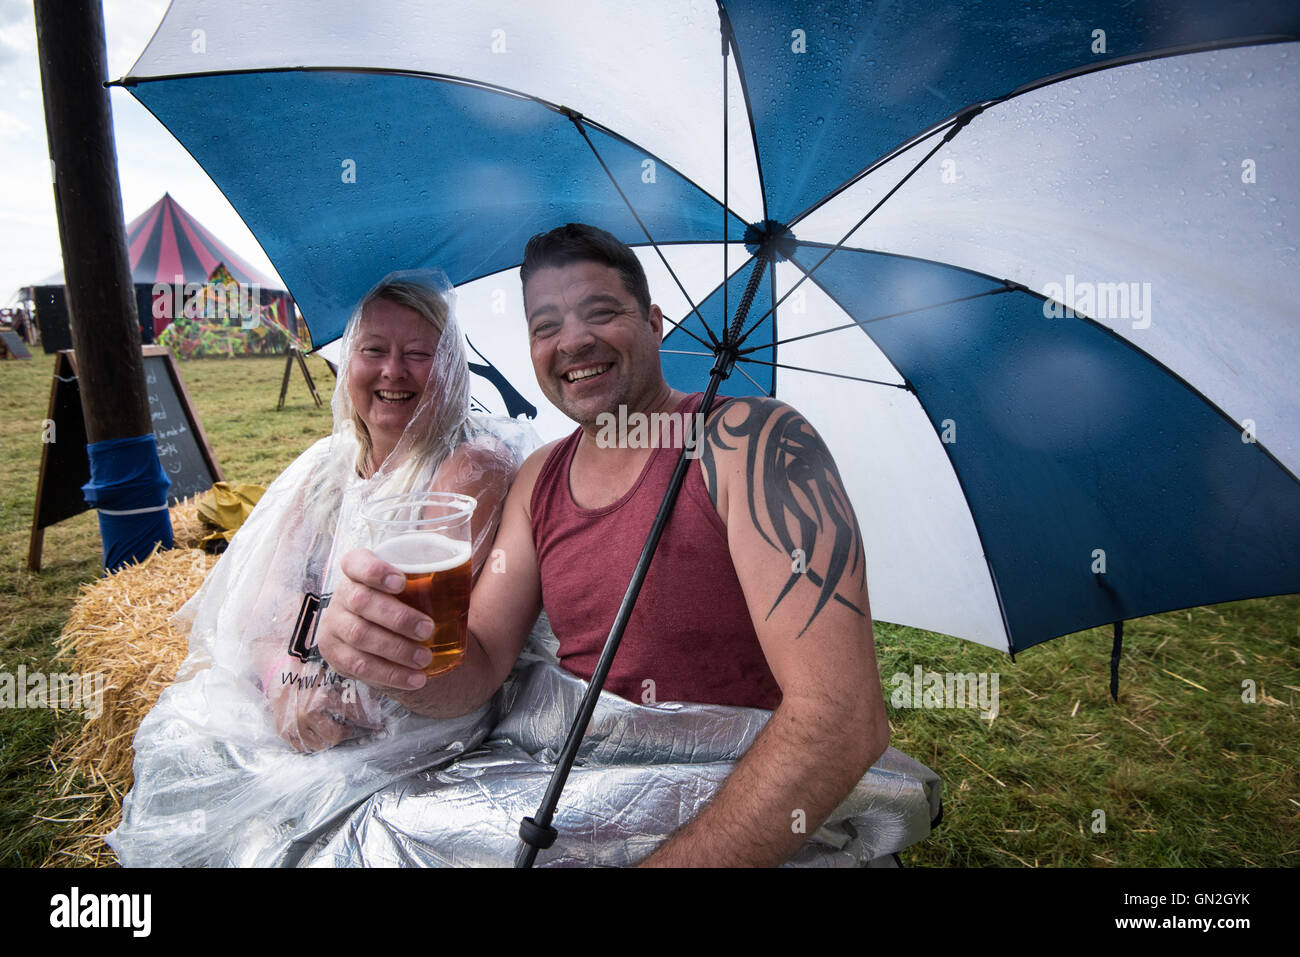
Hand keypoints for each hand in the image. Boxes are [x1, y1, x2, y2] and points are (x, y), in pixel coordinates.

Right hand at [265, 659, 384, 752]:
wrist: (277, 668)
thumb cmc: (307, 668)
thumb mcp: (333, 673)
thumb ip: (351, 688)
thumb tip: (373, 702)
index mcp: (320, 698)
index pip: (351, 715)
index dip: (367, 719)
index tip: (377, 724)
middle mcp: (305, 715)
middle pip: (335, 736)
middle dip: (348, 732)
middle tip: (354, 728)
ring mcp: (293, 724)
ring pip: (319, 744)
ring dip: (331, 740)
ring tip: (339, 731)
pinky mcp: (283, 730)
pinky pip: (302, 747)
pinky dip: (313, 743)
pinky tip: (321, 734)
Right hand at [316, 548, 436, 692]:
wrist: (389, 633)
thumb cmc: (407, 600)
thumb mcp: (413, 581)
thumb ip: (432, 569)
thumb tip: (464, 555)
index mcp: (357, 569)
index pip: (357, 562)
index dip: (375, 570)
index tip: (402, 582)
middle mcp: (341, 594)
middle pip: (362, 601)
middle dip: (398, 617)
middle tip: (428, 629)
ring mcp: (334, 625)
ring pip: (361, 635)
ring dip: (397, 649)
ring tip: (426, 658)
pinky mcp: (335, 653)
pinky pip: (360, 666)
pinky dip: (391, 674)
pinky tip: (416, 679)